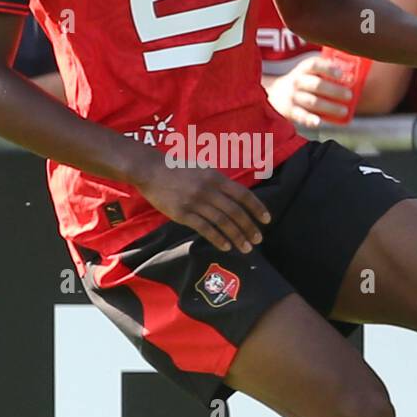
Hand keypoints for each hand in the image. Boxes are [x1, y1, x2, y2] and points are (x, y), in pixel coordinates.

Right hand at [133, 152, 270, 253]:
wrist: (150, 170)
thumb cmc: (177, 169)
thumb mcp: (203, 169)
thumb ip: (218, 182)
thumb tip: (235, 197)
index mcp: (215, 177)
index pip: (243, 195)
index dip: (257, 208)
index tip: (266, 220)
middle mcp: (208, 189)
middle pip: (235, 211)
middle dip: (249, 227)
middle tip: (257, 239)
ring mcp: (195, 202)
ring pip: (222, 222)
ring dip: (236, 237)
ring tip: (245, 248)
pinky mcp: (182, 214)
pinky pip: (204, 229)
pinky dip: (217, 239)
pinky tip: (226, 246)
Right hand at [265, 55, 352, 126]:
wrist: (274, 95)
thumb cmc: (302, 84)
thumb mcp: (308, 74)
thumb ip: (325, 74)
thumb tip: (353, 78)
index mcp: (302, 69)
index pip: (314, 65)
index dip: (327, 68)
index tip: (341, 74)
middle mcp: (296, 82)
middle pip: (316, 84)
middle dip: (334, 90)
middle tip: (349, 95)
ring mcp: (293, 97)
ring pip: (312, 101)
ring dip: (329, 106)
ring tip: (343, 111)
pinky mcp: (290, 111)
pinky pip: (300, 116)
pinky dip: (309, 119)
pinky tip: (318, 122)